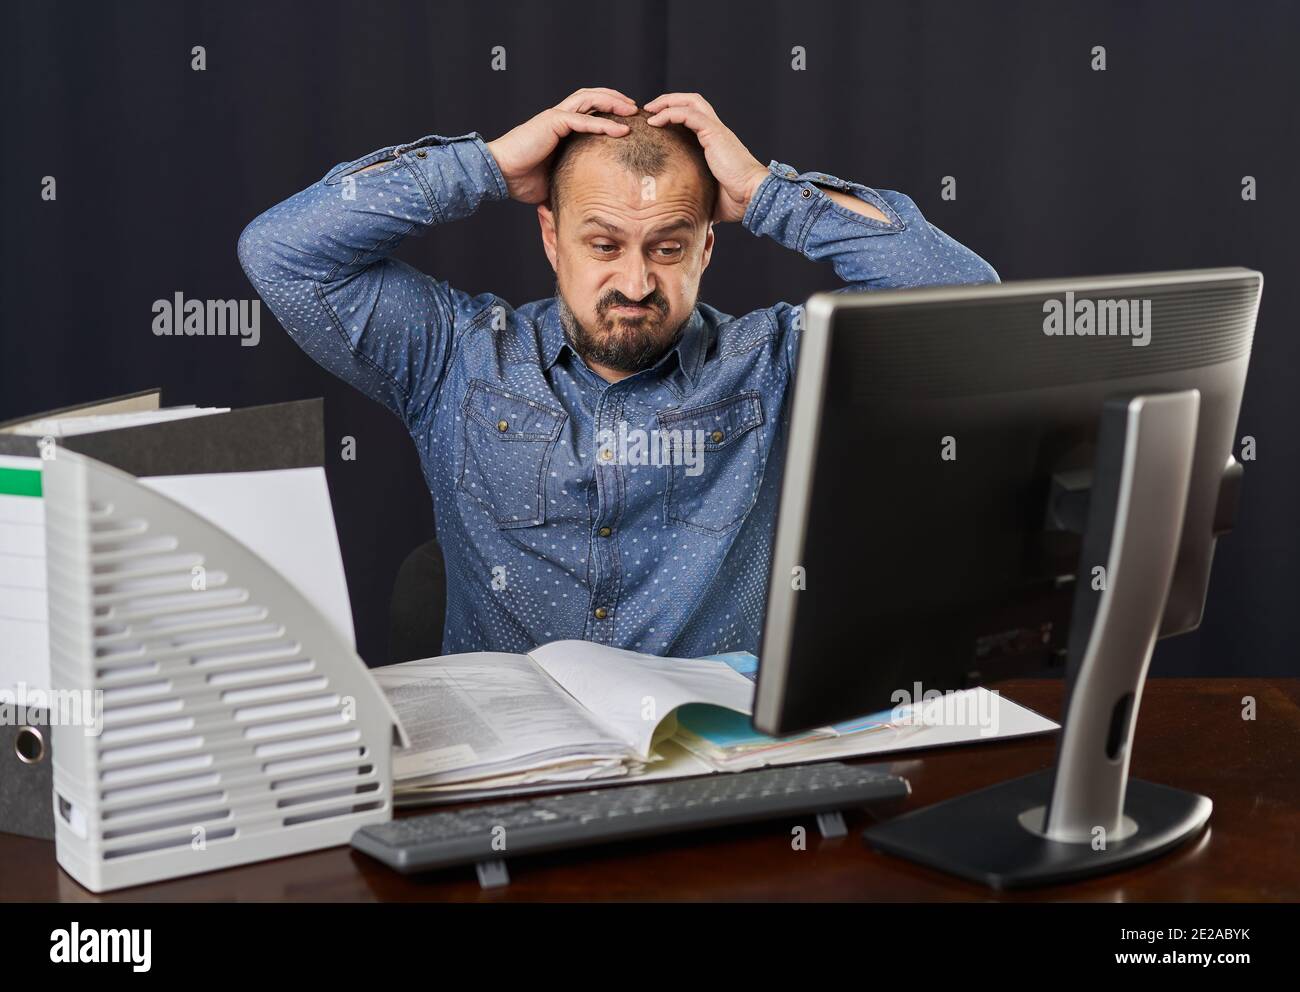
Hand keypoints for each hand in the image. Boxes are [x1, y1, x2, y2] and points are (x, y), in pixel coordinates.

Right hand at [485, 87, 637, 203]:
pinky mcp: (553, 122)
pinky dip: (604, 123)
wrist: (500, 173)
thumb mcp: (554, 180)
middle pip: (591, 98)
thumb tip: (586, 200)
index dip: (608, 112)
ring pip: (589, 99)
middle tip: (634, 109)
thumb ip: (570, 180)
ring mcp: (555, 117)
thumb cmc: (521, 179)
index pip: (588, 112)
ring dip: (613, 102)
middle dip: (614, 99)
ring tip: (631, 110)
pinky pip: (583, 119)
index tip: (627, 122)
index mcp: (559, 128)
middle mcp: (558, 118)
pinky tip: (621, 129)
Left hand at [643, 93, 767, 222]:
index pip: (694, 116)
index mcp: (715, 142)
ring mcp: (716, 130)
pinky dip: (670, 113)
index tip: (655, 122)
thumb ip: (695, 197)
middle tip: (649, 109)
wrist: (752, 197)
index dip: (674, 114)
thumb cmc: (735, 201)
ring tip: (649, 110)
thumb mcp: (707, 196)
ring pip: (689, 101)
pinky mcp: (714, 133)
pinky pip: (688, 114)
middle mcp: (716, 131)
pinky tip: (655, 121)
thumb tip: (682, 214)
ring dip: (667, 102)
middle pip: (691, 101)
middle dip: (668, 100)